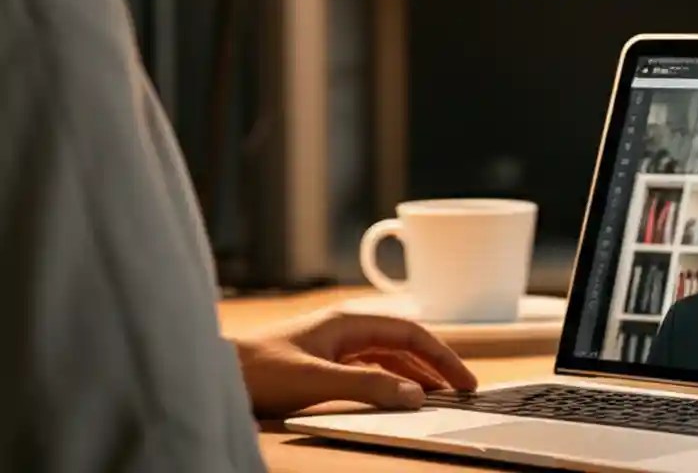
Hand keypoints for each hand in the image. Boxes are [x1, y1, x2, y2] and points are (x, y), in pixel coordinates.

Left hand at [231, 309, 477, 416]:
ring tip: (440, 397)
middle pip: (404, 344)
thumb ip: (367, 387)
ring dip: (416, 375)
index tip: (464, 380)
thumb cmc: (256, 370)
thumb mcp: (315, 380)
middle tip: (463, 391)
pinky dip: (392, 383)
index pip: (410, 333)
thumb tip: (415, 396)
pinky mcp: (323, 365)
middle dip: (436, 365)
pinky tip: (400, 397)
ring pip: (389, 358)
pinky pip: (370, 371)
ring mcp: (334, 346)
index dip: (441, 356)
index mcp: (347, 322)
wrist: (212, 374)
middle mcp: (345, 329)